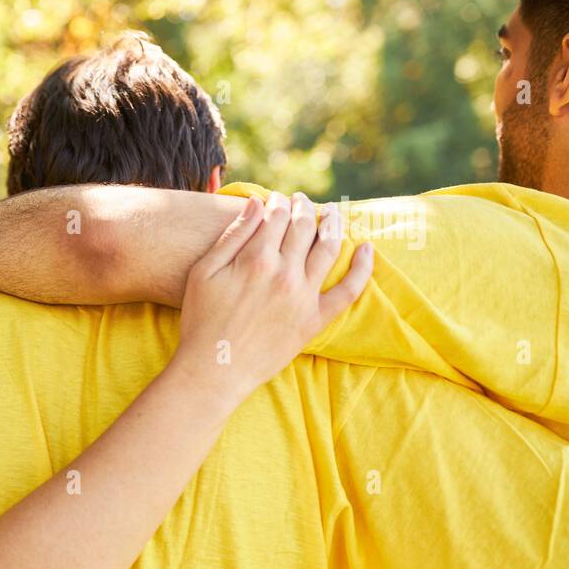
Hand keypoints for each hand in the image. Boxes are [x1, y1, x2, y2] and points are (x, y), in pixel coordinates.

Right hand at [172, 191, 372, 399]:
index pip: (276, 215)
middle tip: (302, 201)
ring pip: (329, 248)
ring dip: (333, 225)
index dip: (277, 202)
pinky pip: (348, 291)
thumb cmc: (201, 321)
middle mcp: (284, 273)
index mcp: (255, 258)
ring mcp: (303, 296)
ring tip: (332, 214)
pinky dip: (362, 268)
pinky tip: (367, 250)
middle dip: (304, 207)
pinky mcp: (314, 319)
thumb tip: (256, 203)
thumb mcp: (203, 272)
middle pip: (304, 226)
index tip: (275, 199)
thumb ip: (232, 235)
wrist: (214, 369)